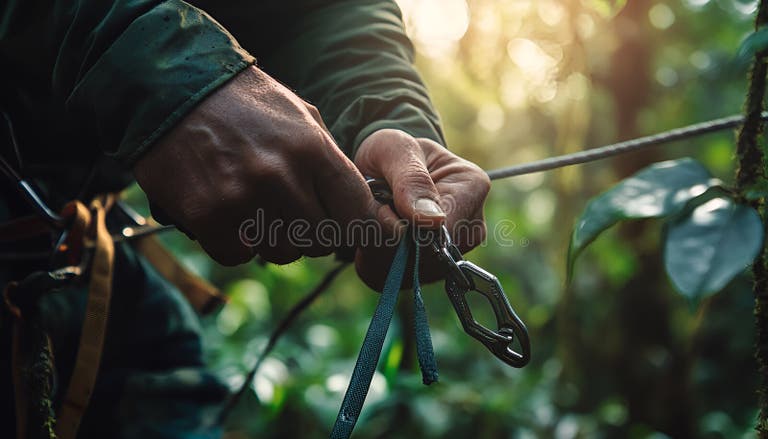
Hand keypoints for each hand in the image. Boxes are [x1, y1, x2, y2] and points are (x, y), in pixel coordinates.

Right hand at [133, 66, 377, 265]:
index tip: (339, 223)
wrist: (175, 89)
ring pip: (282, 254)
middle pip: (321, 242)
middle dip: (310, 233)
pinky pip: (238, 256)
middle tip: (290, 213)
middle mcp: (282, 176)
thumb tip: (357, 204)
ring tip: (256, 208)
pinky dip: (234, 242)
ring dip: (272, 240)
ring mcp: (243, 198)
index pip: (358, 215)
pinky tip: (227, 215)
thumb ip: (330, 159)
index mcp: (313, 149)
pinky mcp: (207, 216)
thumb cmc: (245, 104)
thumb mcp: (301, 116)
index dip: (351, 225)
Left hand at [353, 129, 490, 289]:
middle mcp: (472, 226)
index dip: (404, 228)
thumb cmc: (391, 152)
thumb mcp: (394, 150)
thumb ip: (411, 180)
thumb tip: (432, 222)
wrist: (380, 168)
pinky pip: (401, 279)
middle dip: (391, 240)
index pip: (445, 230)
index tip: (378, 208)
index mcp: (472, 187)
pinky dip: (378, 263)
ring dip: (381, 252)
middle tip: (372, 211)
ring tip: (375, 221)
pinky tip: (373, 238)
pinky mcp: (432, 270)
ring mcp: (455, 252)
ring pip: (414, 272)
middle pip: (432, 256)